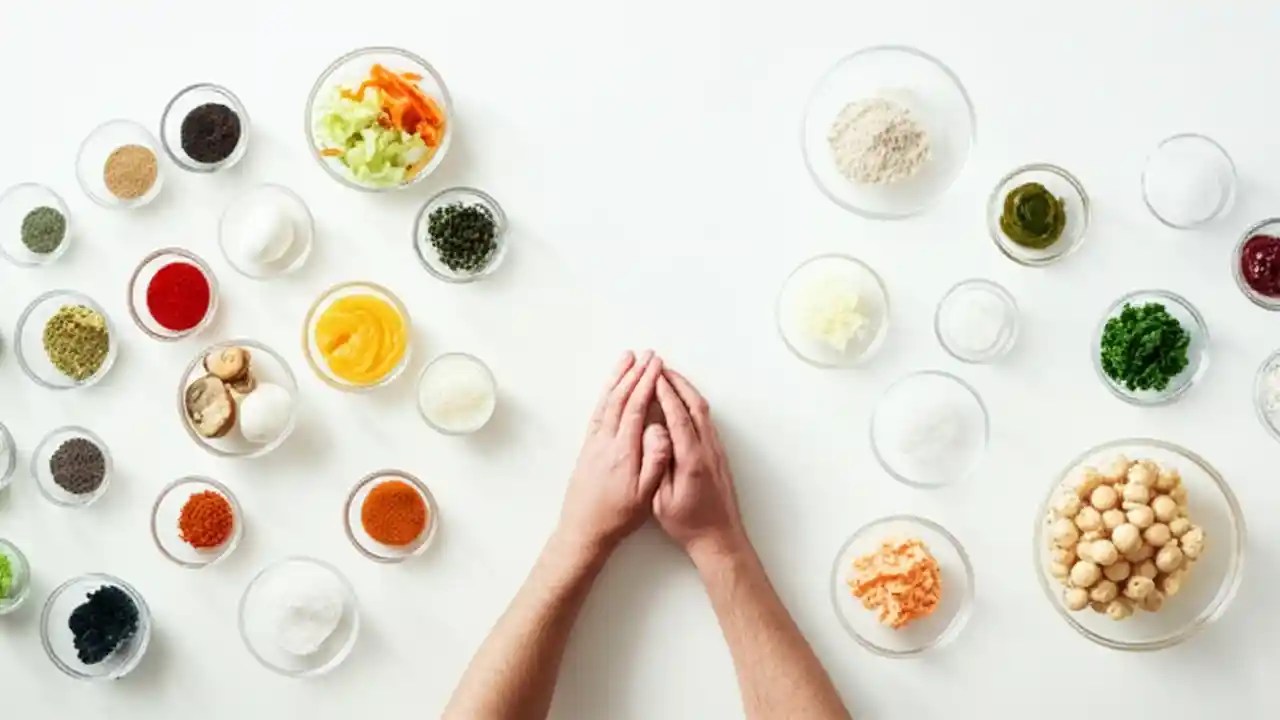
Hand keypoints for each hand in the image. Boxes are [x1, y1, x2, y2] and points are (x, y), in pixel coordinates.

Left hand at [558, 351, 672, 554]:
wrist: (584, 530)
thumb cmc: (618, 516)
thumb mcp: (644, 495)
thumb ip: (655, 461)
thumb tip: (660, 429)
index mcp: (622, 451)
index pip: (634, 407)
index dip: (646, 383)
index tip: (657, 365)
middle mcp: (605, 442)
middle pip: (619, 398)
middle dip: (635, 373)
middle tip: (648, 354)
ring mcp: (594, 443)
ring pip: (606, 402)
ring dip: (617, 378)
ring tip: (628, 359)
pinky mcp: (588, 448)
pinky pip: (598, 412)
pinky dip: (606, 394)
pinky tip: (611, 387)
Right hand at [652, 369, 748, 564]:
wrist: (720, 539)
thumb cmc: (688, 524)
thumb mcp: (662, 500)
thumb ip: (658, 465)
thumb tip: (654, 435)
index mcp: (692, 460)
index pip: (678, 417)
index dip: (665, 394)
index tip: (653, 377)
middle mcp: (708, 450)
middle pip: (695, 406)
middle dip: (678, 383)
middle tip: (661, 368)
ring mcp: (717, 451)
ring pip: (704, 412)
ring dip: (687, 392)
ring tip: (670, 379)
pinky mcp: (719, 456)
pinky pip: (707, 422)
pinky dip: (694, 405)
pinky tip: (683, 403)